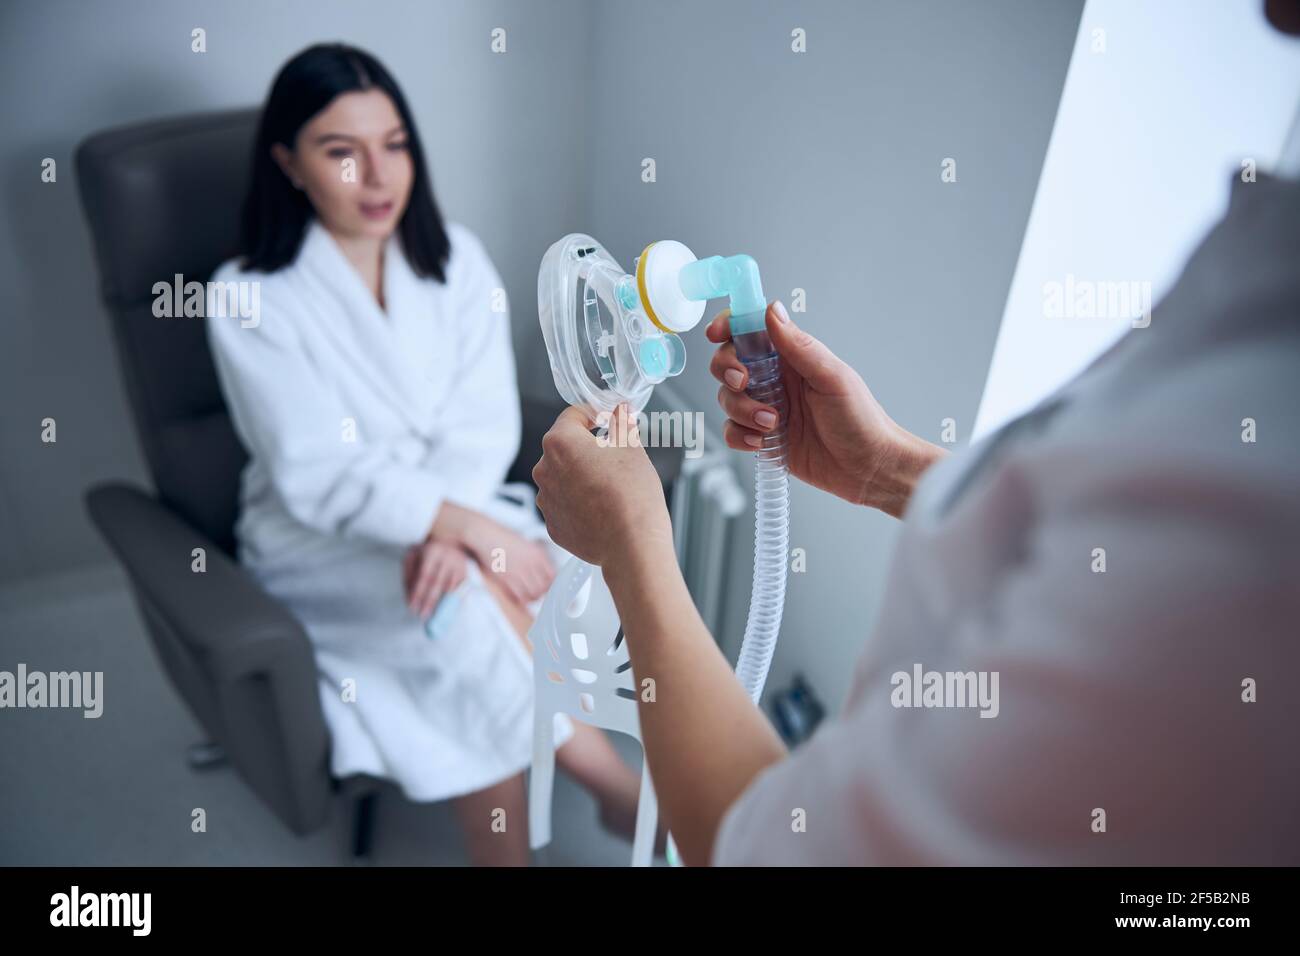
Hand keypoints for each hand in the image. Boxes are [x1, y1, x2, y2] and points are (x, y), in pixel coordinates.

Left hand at [402, 538, 468, 617]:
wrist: (448, 541)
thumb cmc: (425, 553)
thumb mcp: (412, 558)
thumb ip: (409, 575)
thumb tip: (410, 596)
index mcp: (431, 551)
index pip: (424, 576)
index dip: (418, 592)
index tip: (412, 607)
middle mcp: (447, 556)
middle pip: (437, 583)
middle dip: (429, 601)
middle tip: (422, 615)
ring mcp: (459, 564)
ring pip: (449, 588)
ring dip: (440, 603)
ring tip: (431, 615)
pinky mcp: (465, 571)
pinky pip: (458, 589)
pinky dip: (450, 600)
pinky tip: (443, 608)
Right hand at [461, 515, 556, 604]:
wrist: (485, 535)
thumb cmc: (504, 539)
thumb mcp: (527, 544)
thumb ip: (536, 559)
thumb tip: (543, 574)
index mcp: (538, 554)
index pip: (553, 576)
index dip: (550, 584)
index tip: (545, 586)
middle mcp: (531, 563)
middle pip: (544, 587)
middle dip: (541, 593)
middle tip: (536, 593)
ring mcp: (519, 571)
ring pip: (534, 593)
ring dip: (531, 597)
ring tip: (527, 595)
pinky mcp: (506, 578)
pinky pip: (520, 596)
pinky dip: (521, 599)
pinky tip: (518, 596)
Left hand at [533, 403, 671, 568]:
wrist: (631, 544)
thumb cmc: (632, 496)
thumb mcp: (632, 448)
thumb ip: (621, 423)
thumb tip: (621, 411)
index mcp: (560, 443)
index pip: (573, 415)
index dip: (594, 414)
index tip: (608, 419)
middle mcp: (544, 469)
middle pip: (565, 447)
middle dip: (588, 447)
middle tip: (615, 456)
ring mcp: (546, 499)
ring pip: (563, 476)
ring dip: (581, 475)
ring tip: (610, 487)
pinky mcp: (552, 524)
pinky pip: (564, 503)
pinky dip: (579, 501)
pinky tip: (601, 507)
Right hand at [707, 300, 944, 517]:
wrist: (868, 468)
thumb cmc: (862, 420)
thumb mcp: (832, 377)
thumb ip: (799, 346)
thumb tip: (772, 311)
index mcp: (791, 357)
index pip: (749, 331)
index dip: (728, 327)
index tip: (717, 335)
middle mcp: (775, 379)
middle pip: (727, 363)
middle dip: (728, 372)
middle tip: (745, 383)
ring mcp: (766, 408)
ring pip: (727, 399)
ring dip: (741, 410)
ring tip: (773, 423)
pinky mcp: (763, 437)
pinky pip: (732, 432)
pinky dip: (740, 437)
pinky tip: (762, 442)